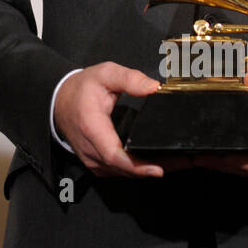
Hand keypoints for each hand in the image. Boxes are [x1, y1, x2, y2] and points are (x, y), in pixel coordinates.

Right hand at [54, 62, 190, 177]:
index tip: (158, 168)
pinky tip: (159, 163)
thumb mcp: (104, 73)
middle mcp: (91, 150)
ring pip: (125, 173)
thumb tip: (154, 87)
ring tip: (180, 162)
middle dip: (156, 167)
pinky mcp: (98, 165)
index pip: (113, 154)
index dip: (136, 165)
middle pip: (125, 168)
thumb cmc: (81, 89)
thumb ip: (129, 78)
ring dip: (151, 170)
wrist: (59, 102)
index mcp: (92, 127)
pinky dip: (140, 170)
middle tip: (187, 161)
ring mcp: (93, 161)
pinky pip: (121, 172)